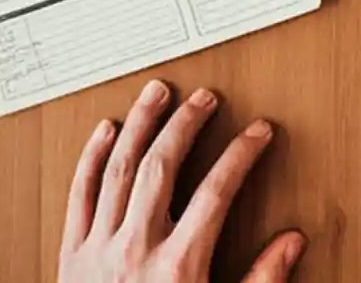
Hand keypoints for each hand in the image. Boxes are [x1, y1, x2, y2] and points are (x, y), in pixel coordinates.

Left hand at [59, 80, 305, 282]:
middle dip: (186, 125)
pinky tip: (105, 131)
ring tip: (156, 94)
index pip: (217, 192)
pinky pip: (79, 196)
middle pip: (162, 168)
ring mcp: (98, 251)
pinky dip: (89, 159)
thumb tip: (290, 243)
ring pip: (118, 170)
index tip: (258, 132)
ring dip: (140, 126)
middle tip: (204, 98)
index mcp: (178, 268)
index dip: (241, 155)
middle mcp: (135, 251)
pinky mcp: (70, 257)